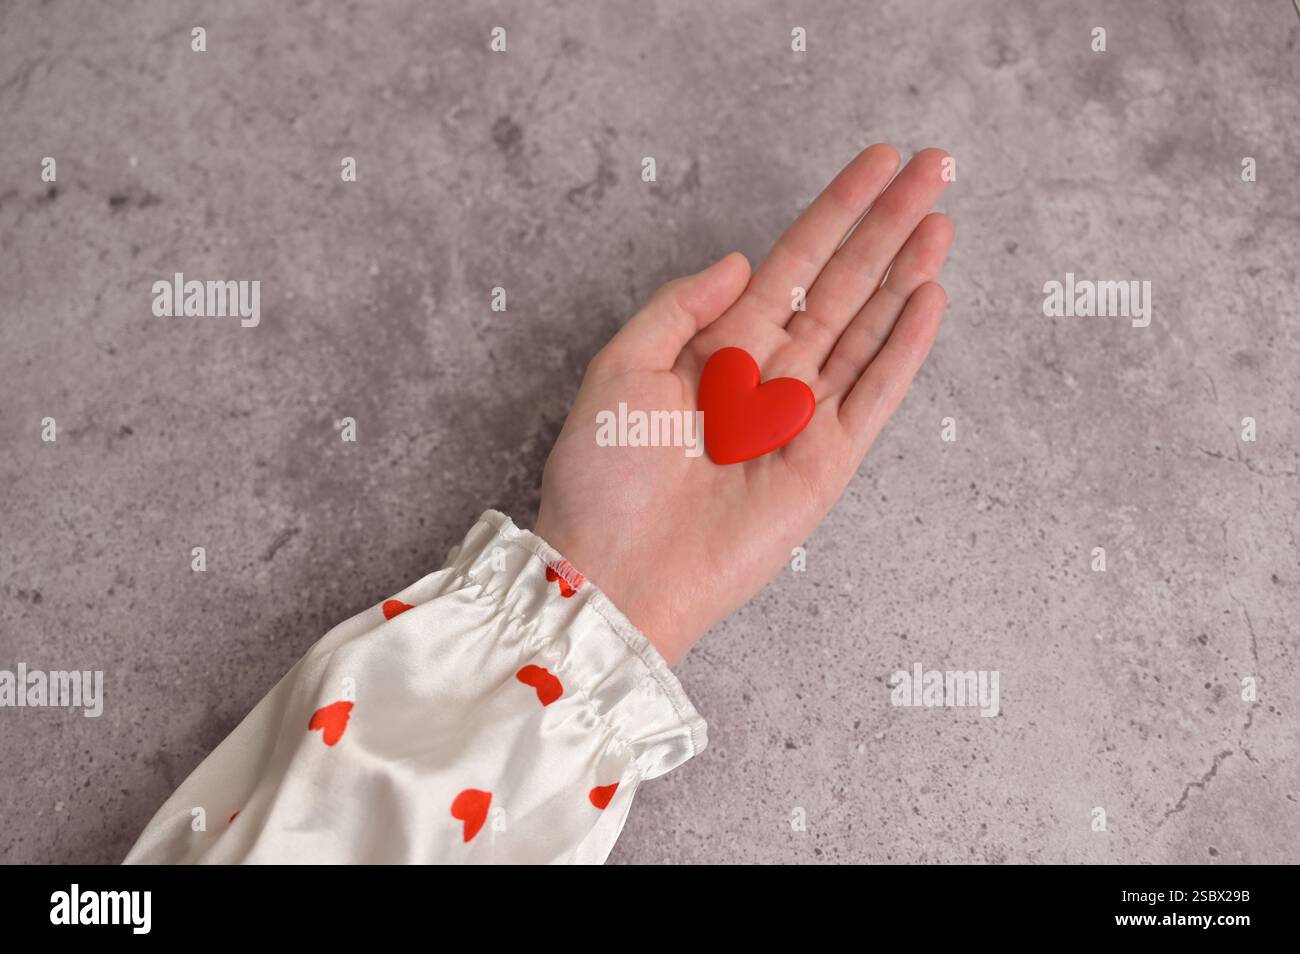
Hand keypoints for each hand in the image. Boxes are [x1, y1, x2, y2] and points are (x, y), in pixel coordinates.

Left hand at [534, 145, 953, 664]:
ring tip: (943, 217)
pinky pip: (875, 395)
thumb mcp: (621, 368)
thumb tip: (742, 261)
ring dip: (906, 273)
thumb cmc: (603, 478)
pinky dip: (905, 348)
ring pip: (866, 330)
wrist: (615, 569)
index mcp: (716, 349)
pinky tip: (931, 296)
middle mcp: (766, 377)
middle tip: (935, 167)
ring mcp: (802, 419)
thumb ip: (680, 307)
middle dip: (886, 225)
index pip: (790, 264)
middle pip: (839, 285)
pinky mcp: (826, 465)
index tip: (876, 161)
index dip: (834, 211)